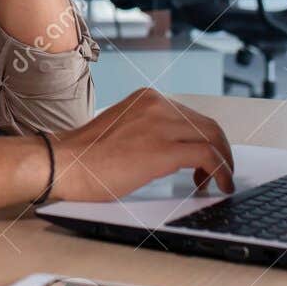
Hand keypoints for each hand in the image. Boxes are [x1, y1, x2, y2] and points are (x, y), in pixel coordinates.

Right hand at [50, 88, 235, 200]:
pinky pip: (207, 157)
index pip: (192, 115)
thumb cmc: (85, 157)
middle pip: (208, 125)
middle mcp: (157, 105)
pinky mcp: (163, 150)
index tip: (207, 158)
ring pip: (213, 138)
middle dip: (221, 150)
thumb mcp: (124, 130)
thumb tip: (177, 151)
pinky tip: (218, 186)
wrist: (63, 164)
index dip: (206, 139)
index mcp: (147, 99)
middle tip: (221, 172)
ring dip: (223, 162)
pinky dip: (220, 172)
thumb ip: (149, 131)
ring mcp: (161, 125)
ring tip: (218, 182)